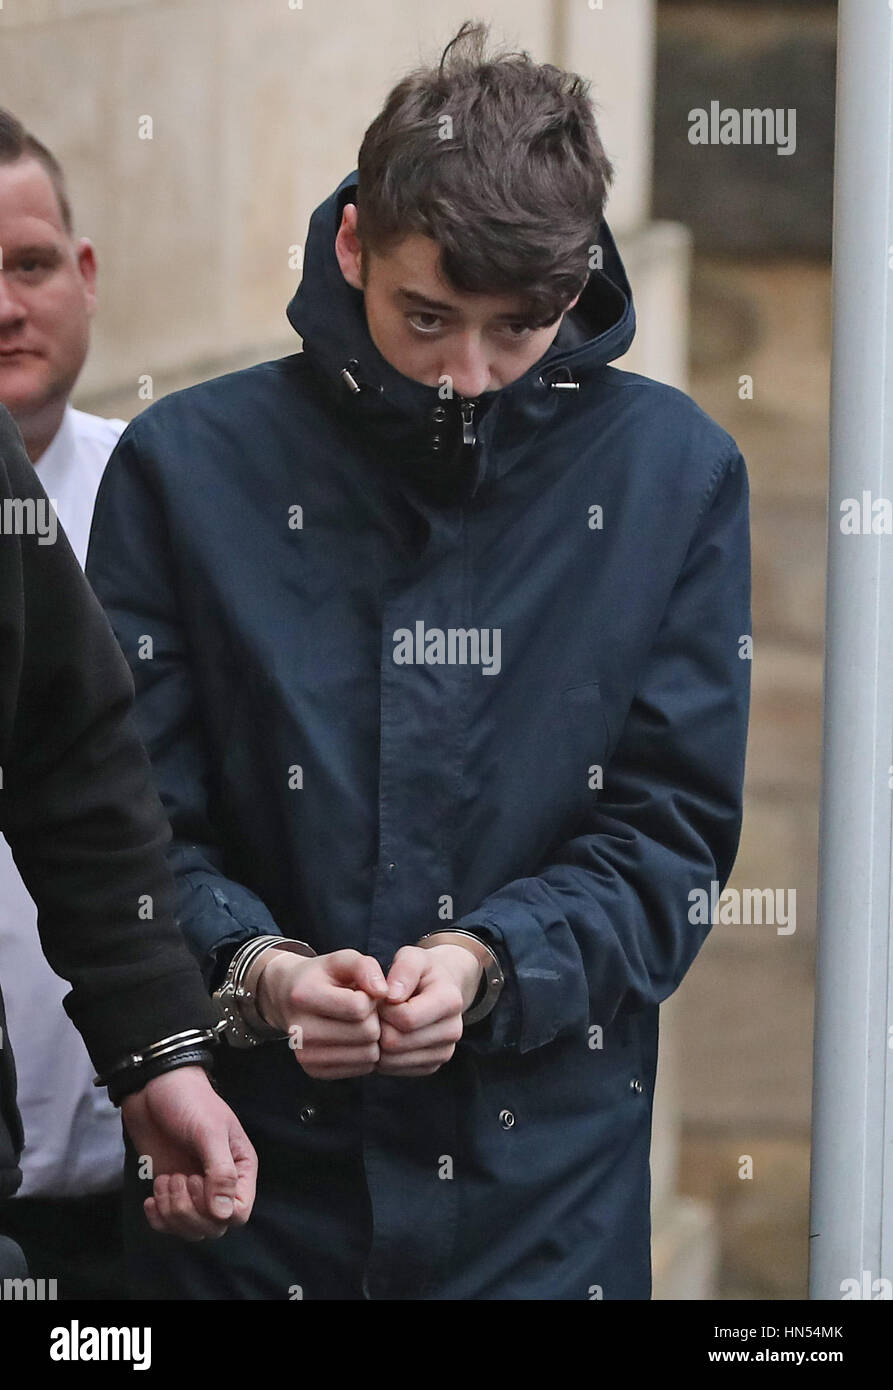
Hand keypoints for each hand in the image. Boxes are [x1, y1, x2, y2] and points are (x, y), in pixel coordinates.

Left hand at [120, 1064, 256, 1240]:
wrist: (153, 1087)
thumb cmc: (188, 1101)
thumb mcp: (209, 1132)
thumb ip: (221, 1172)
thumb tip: (224, 1215)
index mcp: (240, 1167)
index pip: (239, 1212)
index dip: (217, 1210)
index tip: (197, 1180)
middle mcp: (220, 1183)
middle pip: (213, 1226)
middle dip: (189, 1212)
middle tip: (177, 1178)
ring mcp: (194, 1188)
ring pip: (190, 1229)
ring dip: (172, 1212)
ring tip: (165, 1180)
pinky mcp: (171, 1189)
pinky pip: (168, 1223)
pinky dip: (157, 1218)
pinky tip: (151, 1197)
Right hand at [256, 948, 389, 1079]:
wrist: (287, 998)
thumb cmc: (322, 976)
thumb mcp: (341, 960)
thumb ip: (364, 967)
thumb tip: (384, 992)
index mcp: (303, 996)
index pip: (360, 1007)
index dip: (371, 998)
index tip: (363, 993)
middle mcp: (299, 1031)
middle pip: (367, 1033)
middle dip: (374, 1018)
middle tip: (364, 1010)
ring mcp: (305, 1055)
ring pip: (368, 1055)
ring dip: (373, 1038)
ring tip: (359, 1023)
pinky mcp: (313, 1071)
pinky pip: (361, 1069)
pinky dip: (365, 1053)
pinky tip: (354, 1039)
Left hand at [374, 944, 482, 1075]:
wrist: (439, 989)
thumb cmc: (421, 971)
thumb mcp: (413, 957)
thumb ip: (403, 969)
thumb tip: (392, 996)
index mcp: (451, 1001)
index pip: (405, 1018)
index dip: (383, 1008)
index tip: (379, 997)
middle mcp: (453, 1031)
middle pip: (397, 1043)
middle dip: (378, 1026)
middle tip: (376, 1012)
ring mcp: (445, 1052)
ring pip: (393, 1061)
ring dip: (377, 1043)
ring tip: (380, 1022)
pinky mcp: (433, 1066)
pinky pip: (396, 1070)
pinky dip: (383, 1056)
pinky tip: (385, 1036)